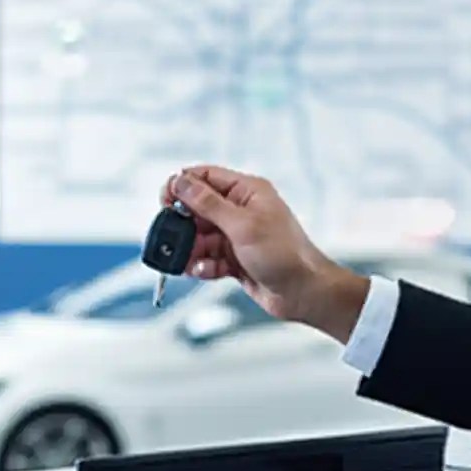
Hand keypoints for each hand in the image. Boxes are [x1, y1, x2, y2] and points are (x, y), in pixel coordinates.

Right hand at [162, 165, 369, 341]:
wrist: (304, 293)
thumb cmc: (285, 255)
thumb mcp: (242, 225)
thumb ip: (208, 204)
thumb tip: (181, 182)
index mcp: (247, 192)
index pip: (205, 177)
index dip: (182, 186)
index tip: (165, 201)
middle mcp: (241, 211)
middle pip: (198, 209)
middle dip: (184, 225)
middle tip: (174, 238)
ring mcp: (237, 236)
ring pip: (200, 236)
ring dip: (191, 249)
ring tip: (191, 261)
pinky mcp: (235, 259)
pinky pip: (208, 258)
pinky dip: (203, 265)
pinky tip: (206, 271)